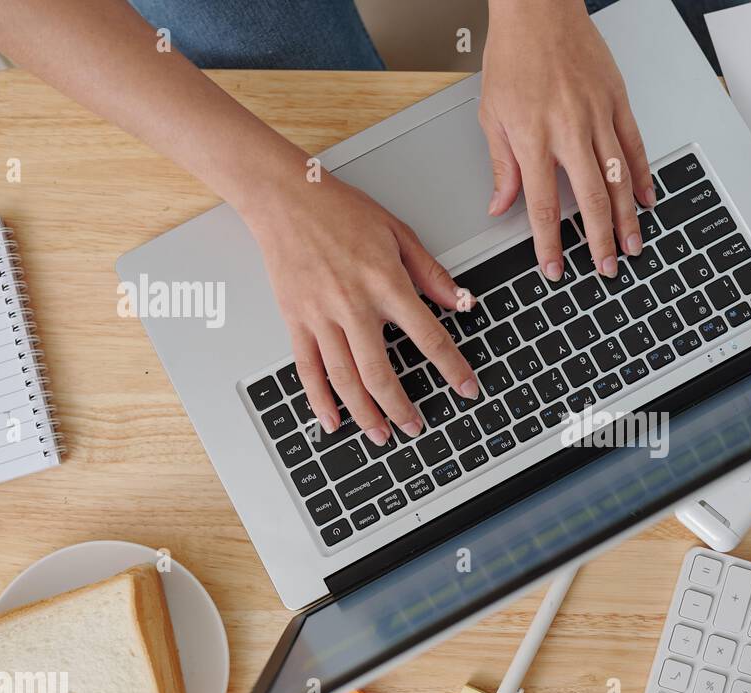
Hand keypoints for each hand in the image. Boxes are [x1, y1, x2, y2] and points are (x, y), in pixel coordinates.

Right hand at [244, 175, 477, 443]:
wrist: (285, 199)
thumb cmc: (340, 211)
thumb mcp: (398, 233)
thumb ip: (430, 273)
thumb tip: (460, 301)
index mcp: (385, 283)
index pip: (428, 336)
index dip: (451, 367)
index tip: (466, 388)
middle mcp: (353, 304)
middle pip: (380, 371)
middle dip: (401, 407)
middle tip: (416, 427)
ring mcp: (320, 316)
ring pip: (344, 378)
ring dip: (365, 413)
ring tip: (381, 435)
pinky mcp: (295, 320)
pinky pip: (307, 368)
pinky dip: (319, 399)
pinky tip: (331, 421)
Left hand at [480, 0, 655, 279]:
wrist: (538, 8)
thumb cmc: (513, 55)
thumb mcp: (492, 114)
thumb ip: (502, 165)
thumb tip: (501, 205)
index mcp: (533, 137)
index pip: (541, 204)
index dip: (549, 243)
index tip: (555, 268)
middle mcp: (568, 129)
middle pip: (589, 199)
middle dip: (599, 240)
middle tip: (606, 268)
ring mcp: (597, 115)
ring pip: (618, 177)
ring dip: (628, 218)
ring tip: (633, 246)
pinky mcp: (617, 100)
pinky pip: (634, 145)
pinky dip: (642, 176)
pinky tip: (647, 199)